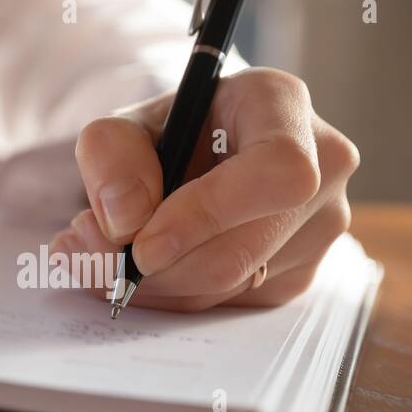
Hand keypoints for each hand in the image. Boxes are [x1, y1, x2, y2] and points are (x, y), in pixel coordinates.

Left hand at [57, 67, 359, 310]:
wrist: (196, 155)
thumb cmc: (168, 132)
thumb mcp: (125, 124)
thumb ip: (111, 156)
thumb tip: (125, 223)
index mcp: (285, 106)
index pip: (276, 170)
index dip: (210, 213)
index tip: (143, 243)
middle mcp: (323, 167)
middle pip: (246, 246)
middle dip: (160, 266)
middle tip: (88, 254)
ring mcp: (320, 228)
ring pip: (234, 284)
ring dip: (155, 284)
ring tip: (96, 256)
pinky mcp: (299, 273)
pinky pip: (232, 304)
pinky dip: (174, 296)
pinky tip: (138, 268)